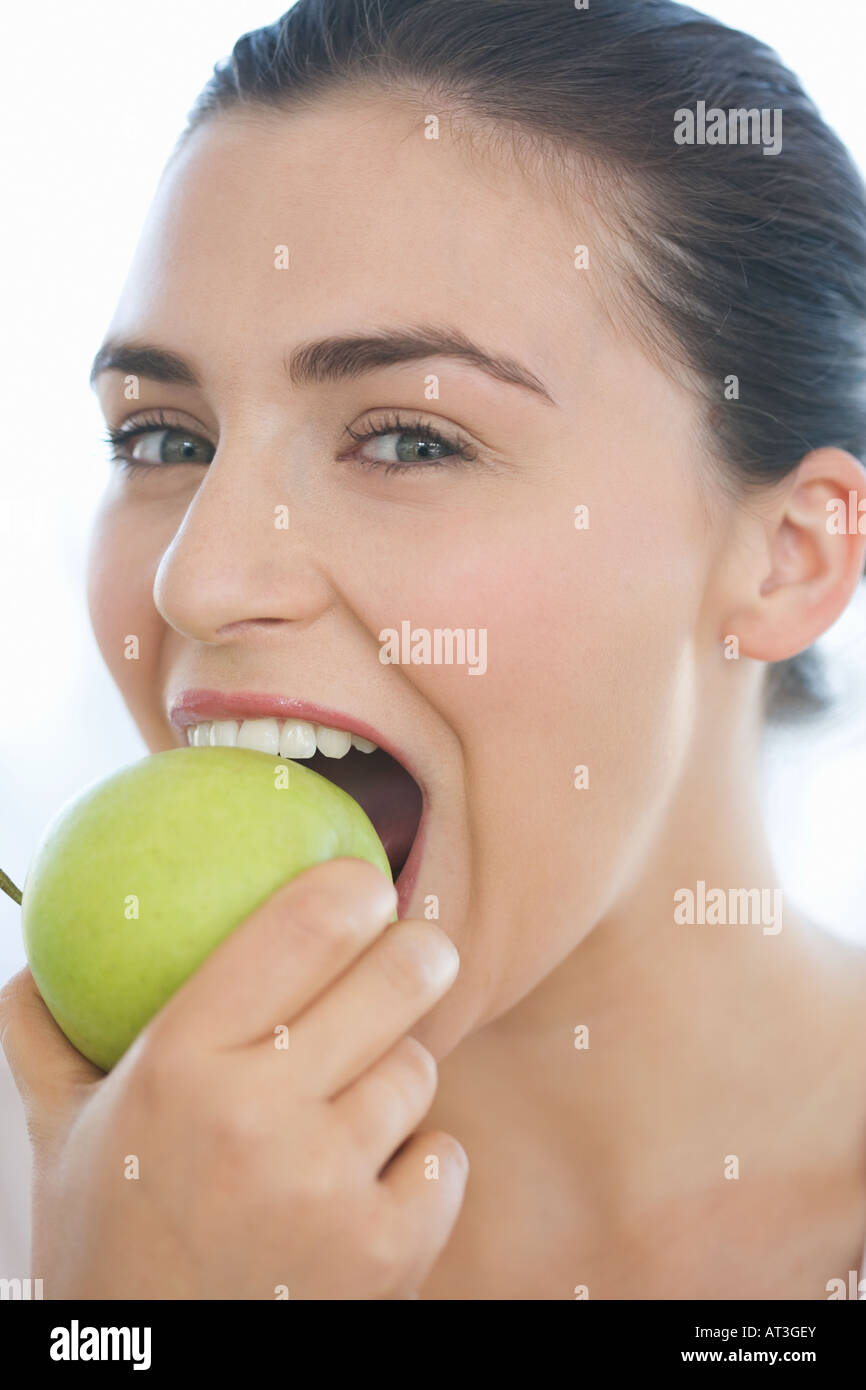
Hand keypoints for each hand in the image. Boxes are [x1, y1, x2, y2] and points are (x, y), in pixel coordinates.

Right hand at [0, 857, 466, 1298]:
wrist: (148, 1383)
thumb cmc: (105, 1246)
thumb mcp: (60, 1138)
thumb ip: (47, 1040)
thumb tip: (33, 962)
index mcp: (179, 1065)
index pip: (303, 927)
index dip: (354, 890)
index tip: (366, 886)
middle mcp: (258, 1118)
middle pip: (398, 977)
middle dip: (420, 952)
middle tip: (419, 951)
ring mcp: (329, 1188)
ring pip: (418, 1070)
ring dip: (399, 1078)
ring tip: (357, 1103)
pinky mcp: (388, 1254)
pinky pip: (445, 1157)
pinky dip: (422, 1165)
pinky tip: (376, 1181)